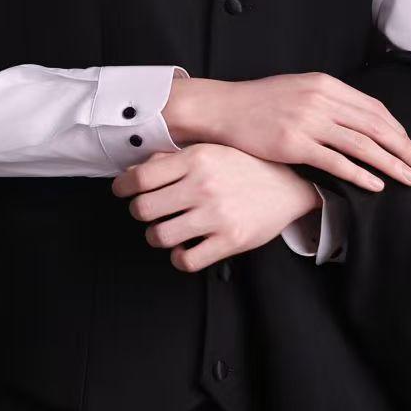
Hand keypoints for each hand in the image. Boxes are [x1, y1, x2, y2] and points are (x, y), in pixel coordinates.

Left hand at [110, 144, 320, 272]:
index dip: (122, 188)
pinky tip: (185, 247)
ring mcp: (217, 215)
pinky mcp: (230, 240)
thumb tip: (133, 174)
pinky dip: (179, 257)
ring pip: (160, 236)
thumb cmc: (243, 167)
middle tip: (147, 211)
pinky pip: (187, 260)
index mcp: (196, 159)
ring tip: (165, 230)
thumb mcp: (208, 151)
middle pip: (144, 209)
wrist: (288, 185)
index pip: (140, 178)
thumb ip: (170, 159)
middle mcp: (204, 185)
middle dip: (140, 212)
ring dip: (156, 236)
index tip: (122, 192)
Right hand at [164, 71, 410, 191]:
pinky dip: (360, 174)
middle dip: (403, 148)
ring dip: (390, 164)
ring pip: (362, 145)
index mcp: (325, 84)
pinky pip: (336, 162)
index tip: (410, 146)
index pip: (374, 108)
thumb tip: (357, 118)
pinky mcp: (294, 144)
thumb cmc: (258, 102)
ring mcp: (308, 121)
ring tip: (407, 178)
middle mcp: (320, 99)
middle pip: (375, 126)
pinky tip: (375, 185)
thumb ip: (327, 99)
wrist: (222, 108)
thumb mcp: (298, 88)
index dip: (397, 129)